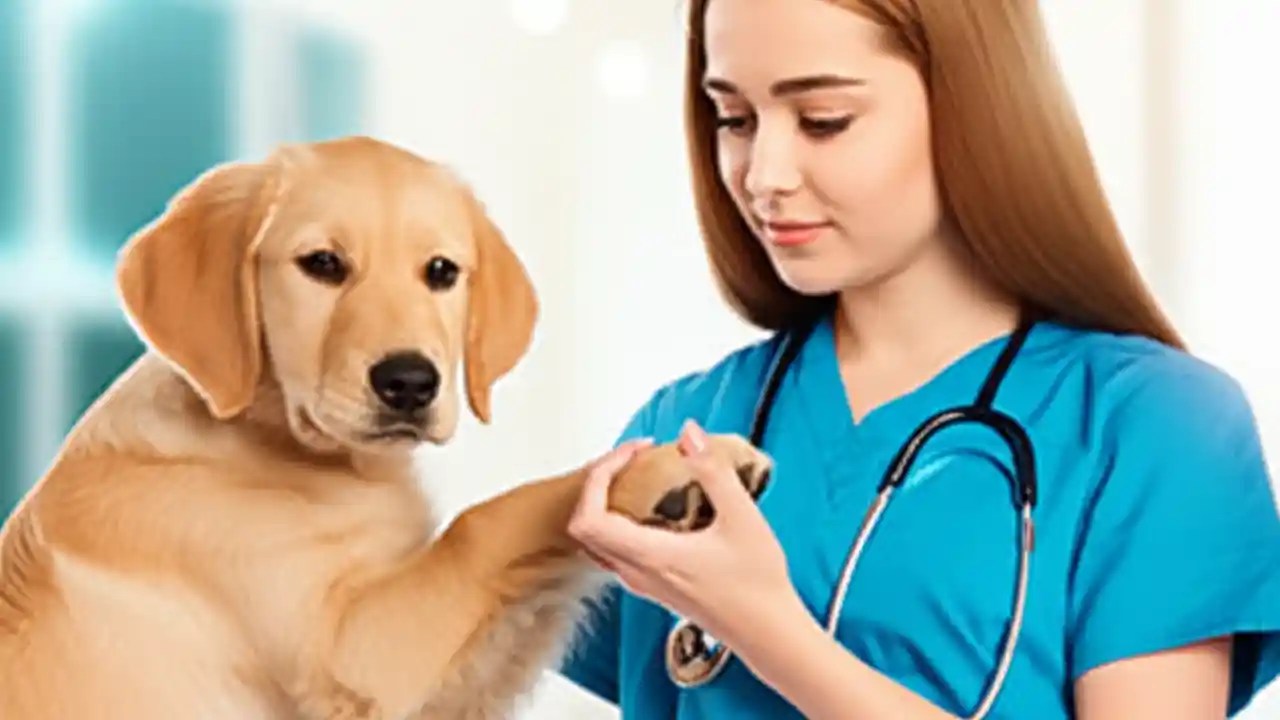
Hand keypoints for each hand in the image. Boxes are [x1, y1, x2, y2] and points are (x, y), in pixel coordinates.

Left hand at [567, 420, 809, 652]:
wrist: (768, 633)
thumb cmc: (758, 583)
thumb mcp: (742, 518)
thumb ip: (713, 471)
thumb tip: (688, 433)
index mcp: (650, 557)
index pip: (589, 517)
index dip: (600, 475)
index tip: (634, 453)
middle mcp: (637, 574)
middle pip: (584, 526)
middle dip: (600, 481)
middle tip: (634, 457)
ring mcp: (642, 584)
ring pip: (596, 541)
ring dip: (607, 501)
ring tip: (640, 475)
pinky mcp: (653, 587)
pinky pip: (615, 551)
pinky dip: (619, 520)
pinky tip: (653, 506)